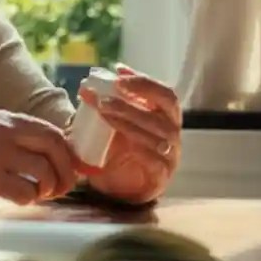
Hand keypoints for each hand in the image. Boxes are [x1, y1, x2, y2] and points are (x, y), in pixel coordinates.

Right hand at [0, 110, 80, 212]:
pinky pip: (26, 191)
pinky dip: (27, 200)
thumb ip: (23, 144)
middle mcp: (0, 130)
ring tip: (35, 195)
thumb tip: (66, 159)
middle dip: (65, 171)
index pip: (52, 130)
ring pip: (43, 170)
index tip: (69, 172)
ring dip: (46, 189)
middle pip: (54, 145)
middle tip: (60, 189)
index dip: (68, 154)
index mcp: (4, 119)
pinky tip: (15, 199)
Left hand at [82, 64, 181, 203]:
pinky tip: (120, 143)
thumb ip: (106, 108)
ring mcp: (171, 156)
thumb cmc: (116, 152)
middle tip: (109, 90)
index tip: (118, 71)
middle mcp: (172, 134)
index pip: (165, 93)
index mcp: (164, 118)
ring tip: (103, 109)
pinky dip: (136, 148)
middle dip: (139, 94)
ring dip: (129, 118)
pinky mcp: (161, 176)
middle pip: (167, 106)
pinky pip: (154, 159)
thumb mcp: (111, 126)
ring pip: (158, 132)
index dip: (144, 81)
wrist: (117, 190)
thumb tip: (87, 86)